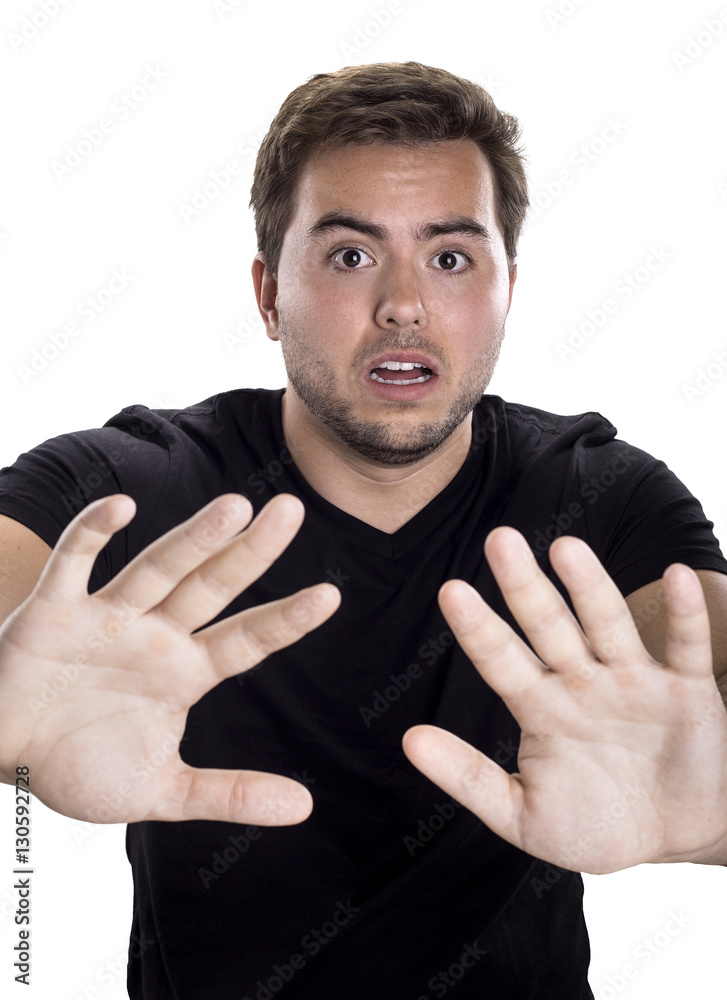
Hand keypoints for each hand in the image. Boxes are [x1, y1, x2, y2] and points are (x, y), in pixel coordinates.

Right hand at [0, 493, 338, 825]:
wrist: (3, 756)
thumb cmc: (81, 766)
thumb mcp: (162, 791)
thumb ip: (229, 794)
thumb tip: (304, 808)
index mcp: (185, 672)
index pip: (246, 640)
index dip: (285, 620)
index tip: (330, 595)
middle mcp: (154, 635)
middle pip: (211, 587)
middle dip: (249, 552)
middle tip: (291, 510)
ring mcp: (106, 619)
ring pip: (156, 569)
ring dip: (192, 539)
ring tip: (234, 507)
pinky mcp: (54, 612)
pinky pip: (74, 565)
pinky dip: (92, 535)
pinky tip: (122, 506)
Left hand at [402, 528, 726, 873]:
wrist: (670, 841)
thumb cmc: (592, 825)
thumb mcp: (522, 814)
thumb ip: (468, 777)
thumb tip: (410, 740)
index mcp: (540, 707)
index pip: (501, 660)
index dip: (478, 628)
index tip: (450, 590)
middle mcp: (582, 683)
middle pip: (548, 626)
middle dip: (524, 586)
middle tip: (499, 539)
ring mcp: (633, 683)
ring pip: (607, 625)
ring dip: (590, 587)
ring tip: (566, 548)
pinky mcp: (686, 692)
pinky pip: (684, 646)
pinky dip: (684, 614)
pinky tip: (676, 576)